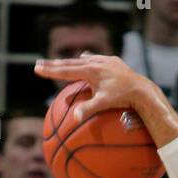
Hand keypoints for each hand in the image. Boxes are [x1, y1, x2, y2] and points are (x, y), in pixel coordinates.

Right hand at [34, 54, 158, 122]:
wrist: (141, 89)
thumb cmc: (122, 99)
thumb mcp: (104, 104)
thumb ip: (88, 109)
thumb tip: (74, 118)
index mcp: (89, 70)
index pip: (65, 70)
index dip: (50, 71)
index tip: (37, 69)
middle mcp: (95, 61)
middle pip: (69, 62)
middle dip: (54, 64)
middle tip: (39, 64)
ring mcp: (104, 60)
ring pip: (81, 59)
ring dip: (69, 62)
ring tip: (59, 63)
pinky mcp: (112, 61)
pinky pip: (94, 60)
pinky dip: (85, 61)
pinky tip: (85, 61)